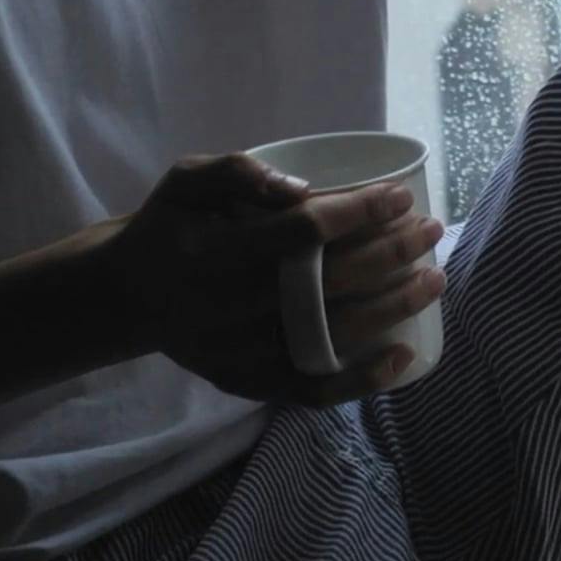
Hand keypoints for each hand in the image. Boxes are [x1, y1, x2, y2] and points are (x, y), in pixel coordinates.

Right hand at [108, 151, 444, 405]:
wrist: (127, 296)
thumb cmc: (168, 227)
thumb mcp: (185, 181)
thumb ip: (236, 171)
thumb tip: (304, 189)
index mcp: (213, 252)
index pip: (301, 233)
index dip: (358, 213)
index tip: (400, 196)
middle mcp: (229, 308)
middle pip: (328, 284)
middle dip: (391, 255)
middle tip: (431, 229)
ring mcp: (241, 353)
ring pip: (329, 336)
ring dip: (391, 309)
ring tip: (433, 278)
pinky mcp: (247, 381)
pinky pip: (311, 389)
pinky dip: (359, 379)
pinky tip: (400, 358)